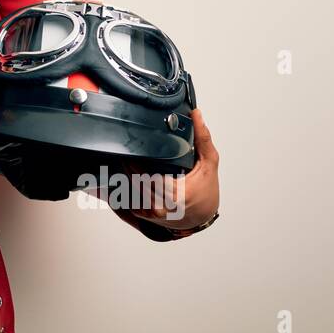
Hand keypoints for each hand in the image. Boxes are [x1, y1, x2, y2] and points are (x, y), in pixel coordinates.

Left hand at [123, 107, 219, 233]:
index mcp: (175, 194)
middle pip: (132, 180)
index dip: (134, 161)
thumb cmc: (206, 192)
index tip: (131, 148)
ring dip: (124, 174)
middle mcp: (160, 207)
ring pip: (127, 189)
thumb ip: (203, 139)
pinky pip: (128, 197)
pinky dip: (126, 185)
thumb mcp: (209, 163)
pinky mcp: (143, 215)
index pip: (144, 175)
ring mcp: (149, 213)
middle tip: (126, 150)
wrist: (202, 217)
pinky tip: (128, 175)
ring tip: (125, 160)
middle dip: (128, 164)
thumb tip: (196, 115)